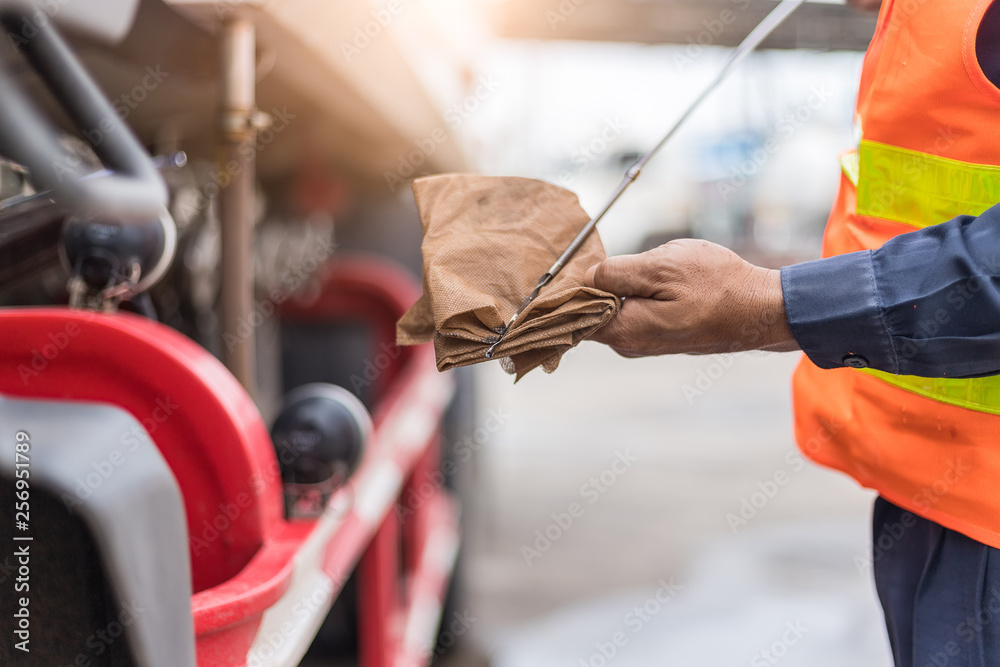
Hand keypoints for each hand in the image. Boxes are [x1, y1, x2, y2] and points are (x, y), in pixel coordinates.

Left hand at [583, 239, 798, 357]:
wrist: (761, 311)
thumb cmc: (718, 286)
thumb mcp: (663, 266)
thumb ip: (617, 272)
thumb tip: (585, 276)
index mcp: (622, 331)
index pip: (572, 312)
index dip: (567, 285)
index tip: (572, 261)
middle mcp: (627, 344)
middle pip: (588, 309)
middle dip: (595, 281)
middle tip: (617, 257)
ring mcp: (642, 342)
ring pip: (612, 307)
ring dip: (619, 283)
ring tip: (648, 267)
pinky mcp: (657, 335)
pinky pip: (631, 310)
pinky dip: (634, 292)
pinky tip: (656, 279)